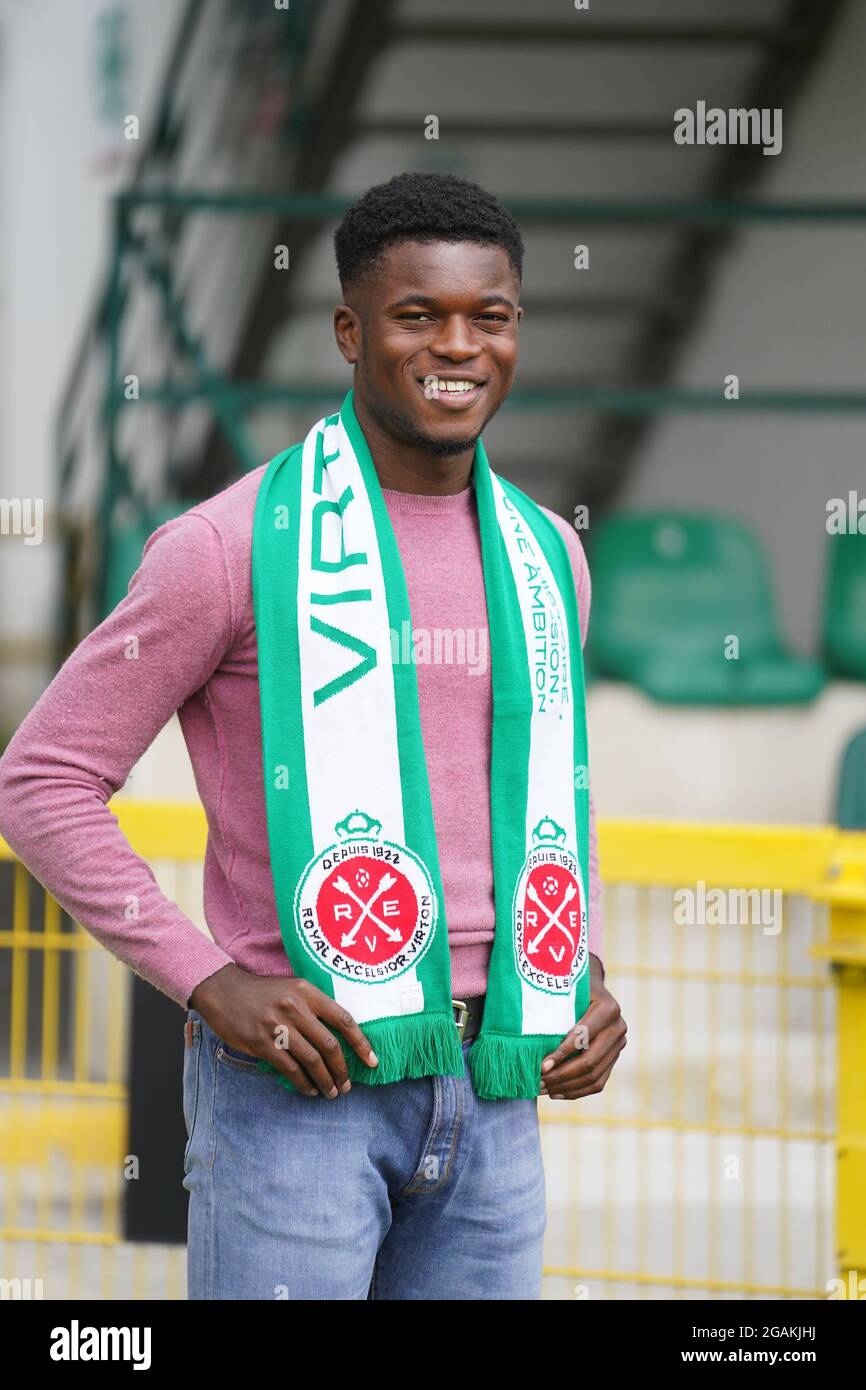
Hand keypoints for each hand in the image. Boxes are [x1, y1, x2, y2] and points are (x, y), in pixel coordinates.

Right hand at [189, 964, 377, 1098]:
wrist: (224, 991)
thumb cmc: (263, 993)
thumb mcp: (292, 989)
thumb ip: (314, 1007)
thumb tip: (339, 1038)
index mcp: (307, 992)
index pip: (343, 1019)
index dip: (361, 1043)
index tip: (372, 1061)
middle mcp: (295, 1007)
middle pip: (329, 1045)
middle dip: (342, 1069)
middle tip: (347, 1085)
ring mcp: (277, 1026)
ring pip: (311, 1060)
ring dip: (325, 1081)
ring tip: (331, 1092)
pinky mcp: (262, 1043)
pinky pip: (289, 1069)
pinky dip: (303, 1083)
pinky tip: (309, 1089)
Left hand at [539, 954, 625, 1099]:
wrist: (590, 988)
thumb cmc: (569, 986)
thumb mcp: (563, 989)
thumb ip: (554, 1007)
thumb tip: (526, 1037)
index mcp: (608, 1008)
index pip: (584, 1036)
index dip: (562, 1053)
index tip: (541, 1066)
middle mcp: (618, 1027)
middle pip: (590, 1061)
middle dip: (562, 1075)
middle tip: (538, 1082)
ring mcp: (619, 1045)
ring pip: (595, 1076)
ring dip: (566, 1087)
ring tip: (543, 1089)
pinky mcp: (614, 1058)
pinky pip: (598, 1082)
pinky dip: (576, 1091)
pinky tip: (556, 1093)